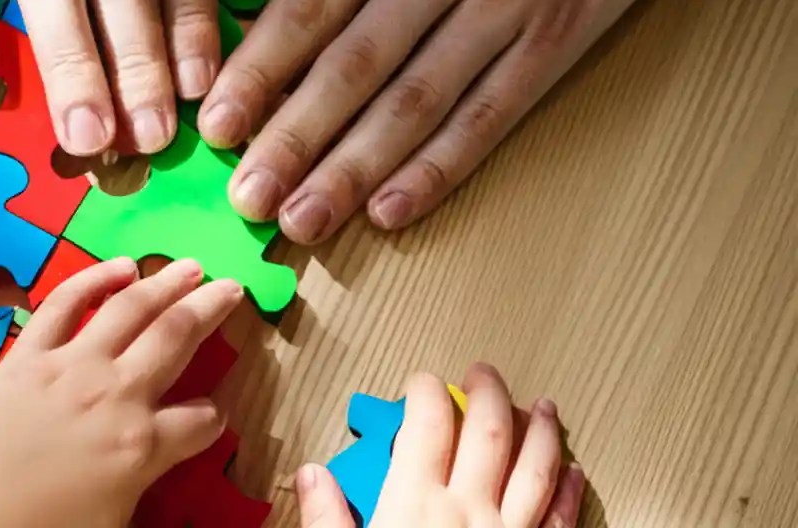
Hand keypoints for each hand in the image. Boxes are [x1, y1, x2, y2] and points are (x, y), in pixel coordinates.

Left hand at [0, 258, 244, 526]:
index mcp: (143, 446)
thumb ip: (145, 484)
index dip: (212, 417)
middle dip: (210, 309)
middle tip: (232, 286)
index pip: (201, 421)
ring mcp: (73, 366)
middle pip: (178, 338)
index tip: (211, 414)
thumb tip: (158, 465)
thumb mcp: (112, 522)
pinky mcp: (30, 353)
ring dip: (166, 283)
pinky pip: (66, 304)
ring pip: (131, 309)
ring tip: (191, 266)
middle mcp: (118, 394)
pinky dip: (95, 279)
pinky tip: (121, 265)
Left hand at [199, 0, 797, 240]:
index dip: (258, 72)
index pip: (310, 3)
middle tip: (246, 197)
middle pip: (355, 64)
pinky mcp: (563, 34)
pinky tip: (395, 209)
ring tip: (304, 218)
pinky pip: (493, 113)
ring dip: (354, 169)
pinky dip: (442, 167)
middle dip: (292, 139)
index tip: (217, 126)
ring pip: (418, 100)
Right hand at [296, 364, 585, 527]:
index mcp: (416, 505)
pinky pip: (561, 518)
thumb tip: (313, 475)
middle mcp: (469, 511)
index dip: (425, 393)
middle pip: (488, 433)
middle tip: (483, 374)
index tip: (421, 383)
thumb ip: (326, 519)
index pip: (427, 425)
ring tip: (542, 406)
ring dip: (541, 430)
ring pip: (537, 467)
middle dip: (488, 394)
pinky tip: (574, 472)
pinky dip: (570, 490)